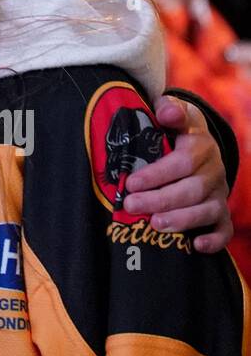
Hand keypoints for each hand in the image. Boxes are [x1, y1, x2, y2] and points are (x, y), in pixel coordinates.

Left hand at [121, 95, 231, 253]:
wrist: (197, 141)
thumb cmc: (176, 129)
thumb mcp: (172, 111)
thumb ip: (169, 109)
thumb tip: (166, 113)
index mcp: (200, 146)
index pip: (182, 162)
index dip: (156, 174)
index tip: (130, 182)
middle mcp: (213, 171)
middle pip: (191, 190)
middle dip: (160, 200)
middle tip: (130, 205)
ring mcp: (219, 193)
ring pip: (207, 211)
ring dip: (181, 220)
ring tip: (155, 224)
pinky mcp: (222, 212)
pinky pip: (225, 229)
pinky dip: (214, 240)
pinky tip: (196, 246)